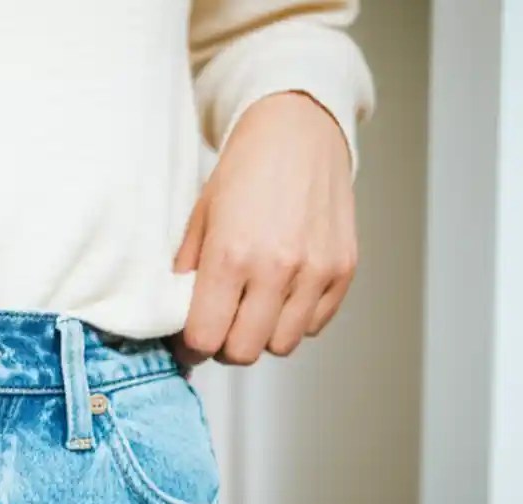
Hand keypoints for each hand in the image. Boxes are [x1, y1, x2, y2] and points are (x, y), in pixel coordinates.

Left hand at [172, 92, 356, 366]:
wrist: (297, 133)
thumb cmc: (243, 174)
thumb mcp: (199, 220)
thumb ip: (188, 274)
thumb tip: (179, 322)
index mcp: (230, 256)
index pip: (206, 337)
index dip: (193, 346)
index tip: (190, 340)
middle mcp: (276, 268)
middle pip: (244, 351)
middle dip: (225, 346)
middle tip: (220, 325)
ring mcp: (315, 271)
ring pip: (282, 346)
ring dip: (262, 335)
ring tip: (252, 307)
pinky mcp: (343, 270)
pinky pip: (314, 325)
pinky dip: (295, 320)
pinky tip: (282, 293)